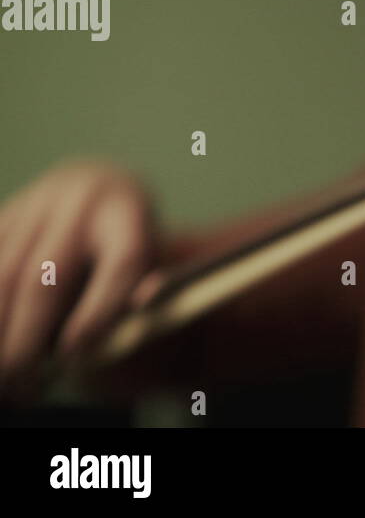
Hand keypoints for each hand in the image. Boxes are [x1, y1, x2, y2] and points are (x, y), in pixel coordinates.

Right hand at [0, 159, 158, 395]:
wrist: (100, 184)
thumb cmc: (129, 239)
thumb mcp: (149, 257)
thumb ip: (140, 291)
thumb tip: (111, 329)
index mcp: (130, 215)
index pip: (121, 264)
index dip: (98, 312)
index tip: (75, 354)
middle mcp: (82, 203)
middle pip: (44, 277)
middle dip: (27, 337)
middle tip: (19, 382)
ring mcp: (37, 205)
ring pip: (4, 272)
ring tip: (3, 372)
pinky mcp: (7, 213)